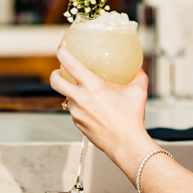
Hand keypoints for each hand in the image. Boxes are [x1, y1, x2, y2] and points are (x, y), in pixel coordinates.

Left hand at [49, 45, 153, 178]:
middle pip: (55, 81)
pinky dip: (80, 107)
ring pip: (67, 97)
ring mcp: (77, 112)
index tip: (62, 48)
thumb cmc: (131, 119)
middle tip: (60, 71)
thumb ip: (138, 76)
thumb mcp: (138, 92)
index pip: (69, 64)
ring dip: (72, 93)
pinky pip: (75, 111)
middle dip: (55, 73)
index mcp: (92, 86)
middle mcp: (81, 98)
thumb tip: (138, 69)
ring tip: (86, 93)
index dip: (62, 53)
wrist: (126, 144)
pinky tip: (93, 109)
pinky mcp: (77, 124)